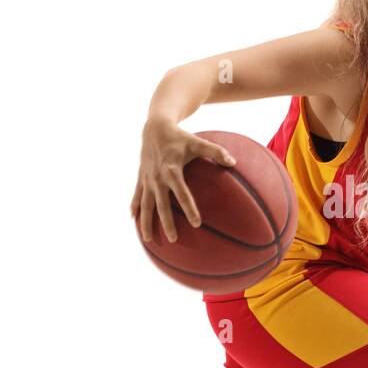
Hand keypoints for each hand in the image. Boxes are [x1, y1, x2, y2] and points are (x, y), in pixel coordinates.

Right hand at [130, 119, 235, 243]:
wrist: (155, 128)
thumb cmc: (180, 137)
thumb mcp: (198, 142)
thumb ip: (216, 151)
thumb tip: (233, 162)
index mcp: (172, 171)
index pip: (182, 194)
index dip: (190, 208)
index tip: (196, 224)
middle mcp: (157, 178)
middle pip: (162, 204)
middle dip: (166, 222)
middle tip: (174, 239)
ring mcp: (147, 179)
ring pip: (146, 204)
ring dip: (146, 222)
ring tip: (149, 240)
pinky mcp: (141, 178)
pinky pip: (137, 196)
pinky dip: (135, 207)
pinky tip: (133, 220)